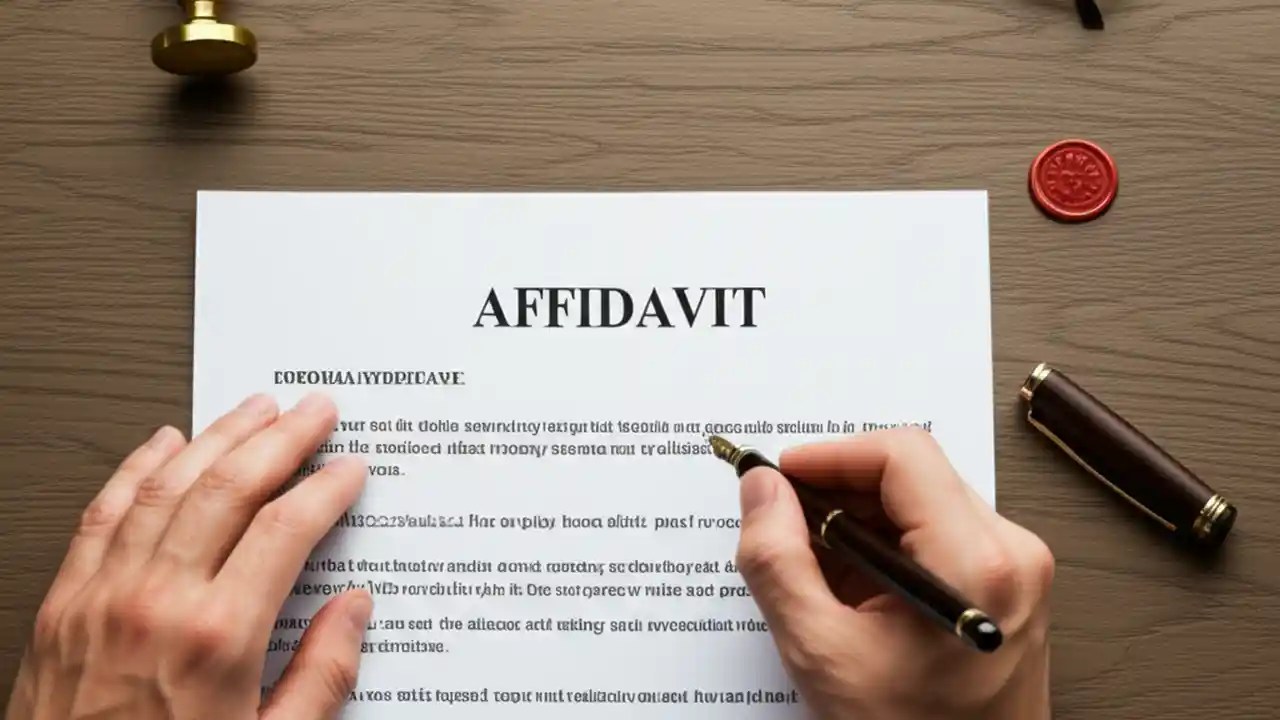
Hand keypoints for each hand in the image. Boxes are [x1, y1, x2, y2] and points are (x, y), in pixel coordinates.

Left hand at [6, 393, 369, 719]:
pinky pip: (103, 513)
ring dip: (217, 437)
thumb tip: (354, 613)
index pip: (285, 530)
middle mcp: (158, 602)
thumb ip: (321, 678)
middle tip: (313, 411)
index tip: (349, 471)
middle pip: (230, 489)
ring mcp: (103, 597)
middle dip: (281, 439)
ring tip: (253, 409)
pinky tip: (163, 444)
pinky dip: (136, 468)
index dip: (325, 490)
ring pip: (168, 485)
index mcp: (217, 639)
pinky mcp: (64, 605)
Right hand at [735, 429, 1053, 719]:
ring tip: (812, 568)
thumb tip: (761, 490)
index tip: (780, 476)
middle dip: (837, 491)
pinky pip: (935, 536)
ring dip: (856, 521)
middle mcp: (1011, 555)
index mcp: (976, 563)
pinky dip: (882, 547)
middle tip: (782, 522)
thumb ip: (779, 561)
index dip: (830, 456)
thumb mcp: (822, 653)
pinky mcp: (1007, 586)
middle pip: (912, 474)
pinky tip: (846, 589)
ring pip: (920, 502)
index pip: (901, 455)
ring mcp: (1015, 571)